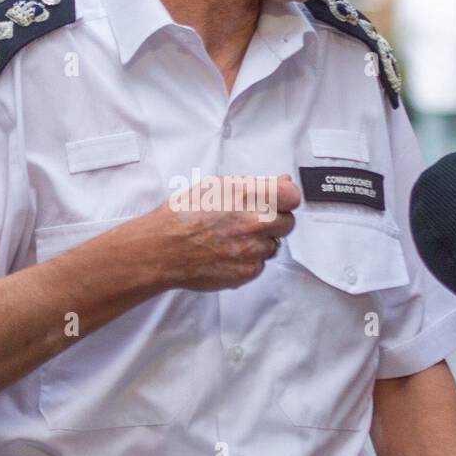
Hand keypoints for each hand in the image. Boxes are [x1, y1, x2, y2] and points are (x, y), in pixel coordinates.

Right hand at [143, 173, 300, 291]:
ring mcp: (254, 250)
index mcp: (250, 196)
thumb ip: (254, 184)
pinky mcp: (248, 271)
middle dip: (273, 221)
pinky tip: (226, 252)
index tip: (278, 202)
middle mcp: (256, 223)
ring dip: (259, 242)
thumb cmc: (183, 215)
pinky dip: (247, 260)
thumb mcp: (216, 186)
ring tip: (231, 238)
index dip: (285, 199)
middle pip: (288, 222)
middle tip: (248, 221)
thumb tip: (282, 183)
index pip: (293, 197)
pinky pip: (259, 264)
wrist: (162, 249)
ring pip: (273, 245)